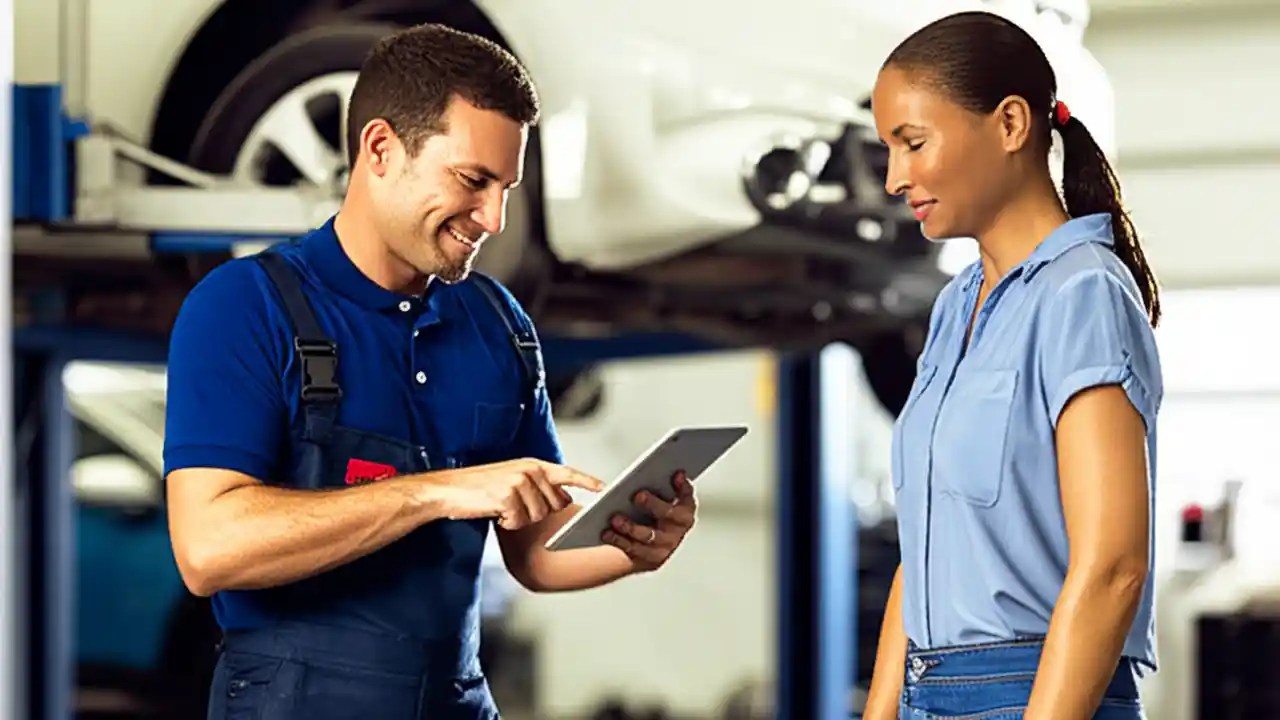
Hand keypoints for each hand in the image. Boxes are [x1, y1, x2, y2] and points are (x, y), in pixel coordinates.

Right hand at [430, 458, 603, 529]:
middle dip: (538, 513)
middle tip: (514, 507)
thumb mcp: (511, 479)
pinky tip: (495, 513)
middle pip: (554, 505)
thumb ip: (538, 486)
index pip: (566, 473)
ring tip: (501, 507)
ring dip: (520, 519)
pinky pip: (519, 522)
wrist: (448, 490)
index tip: (604, 489)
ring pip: (537, 516)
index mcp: (532, 464)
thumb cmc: (479, 488)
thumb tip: (562, 500)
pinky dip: (508, 523)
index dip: (587, 481)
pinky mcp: (508, 497)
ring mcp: (519, 482)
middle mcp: (529, 470)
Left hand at [602, 470, 696, 570]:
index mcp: (682, 508)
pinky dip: (620, 540)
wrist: (636, 544)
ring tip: (616, 519)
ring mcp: (666, 544)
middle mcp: (678, 527)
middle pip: (668, 514)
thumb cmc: (643, 514)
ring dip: (632, 527)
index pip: (687, 496)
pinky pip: (635, 549)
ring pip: (649, 535)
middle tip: (639, 496)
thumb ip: (647, 485)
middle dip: (654, 504)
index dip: (684, 487)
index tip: (677, 475)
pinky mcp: (651, 558)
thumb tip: (624, 478)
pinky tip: (608, 532)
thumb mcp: (648, 497)